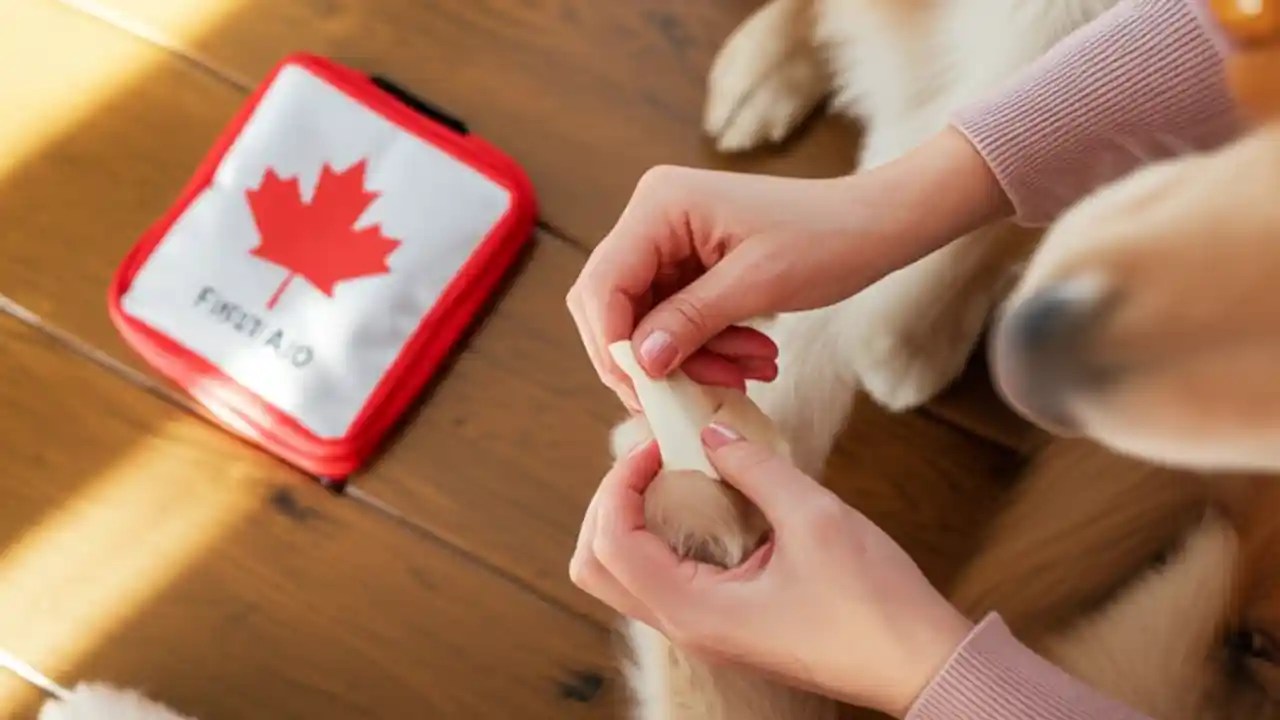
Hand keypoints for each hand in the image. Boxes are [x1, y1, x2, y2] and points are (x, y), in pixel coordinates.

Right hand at [566, 127, 1009, 410]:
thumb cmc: (827, 240)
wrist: (875, 225)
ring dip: (690, 357)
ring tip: (748, 371)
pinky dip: (706, 346)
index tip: (646, 392)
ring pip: (646, 319)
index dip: (614, 344)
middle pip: (614, 305)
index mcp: (660, 205)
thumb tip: (640, 363)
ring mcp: (669, 239)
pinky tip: (750, 358)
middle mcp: (654, 216)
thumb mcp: (757, 286)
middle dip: (652, 357)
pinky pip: (674, 317)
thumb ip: (690, 321)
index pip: (604, 285)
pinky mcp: (688, 261)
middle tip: (688, 396)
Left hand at [569, 427, 974, 716]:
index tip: (658, 442)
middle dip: (610, 502)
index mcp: (695, 610)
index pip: (611, 544)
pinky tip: (702, 498)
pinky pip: (662, 577)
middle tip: (651, 456)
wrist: (918, 663)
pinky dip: (661, 533)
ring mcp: (702, 628)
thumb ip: (753, 469)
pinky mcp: (722, 622)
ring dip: (632, 517)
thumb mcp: (815, 518)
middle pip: (597, 566)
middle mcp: (686, 626)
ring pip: (625, 574)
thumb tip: (710, 432)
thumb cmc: (875, 605)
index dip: (620, 483)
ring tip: (673, 469)